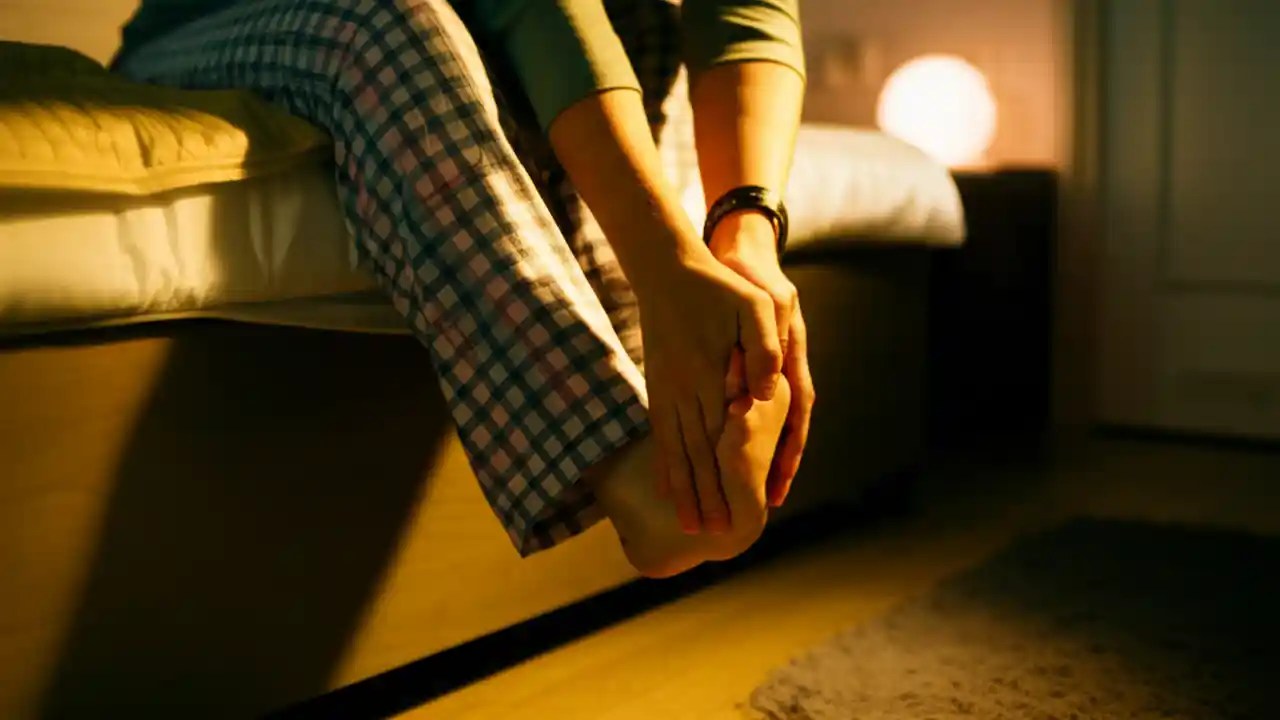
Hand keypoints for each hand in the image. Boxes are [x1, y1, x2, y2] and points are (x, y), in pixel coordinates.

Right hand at [635, 239, 783, 533]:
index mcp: (709, 377)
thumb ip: (762, 349)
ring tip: (688, 522)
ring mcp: (667, 391)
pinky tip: (667, 485)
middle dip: (705, 498)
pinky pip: (660, 435)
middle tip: (713, 536)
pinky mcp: (658, 386)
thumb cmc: (718, 287)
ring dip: (682, 489)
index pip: (718, 442)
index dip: (724, 481)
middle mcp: (684, 392)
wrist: (667, 269)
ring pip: (674, 451)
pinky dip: (665, 464)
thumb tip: (763, 394)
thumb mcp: (753, 307)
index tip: (733, 513)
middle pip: (695, 456)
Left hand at [709, 212, 815, 506]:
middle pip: (782, 429)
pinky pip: (742, 406)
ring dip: (755, 457)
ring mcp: (766, 371)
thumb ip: (770, 341)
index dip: (789, 451)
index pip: (797, 416)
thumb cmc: (752, 276)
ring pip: (764, 423)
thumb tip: (769, 385)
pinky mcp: (744, 367)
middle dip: (774, 466)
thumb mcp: (767, 303)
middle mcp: (781, 373)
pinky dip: (732, 431)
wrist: (740, 254)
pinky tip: (715, 452)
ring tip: (741, 493)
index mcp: (790, 361)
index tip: (780, 483)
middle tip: (765, 504)